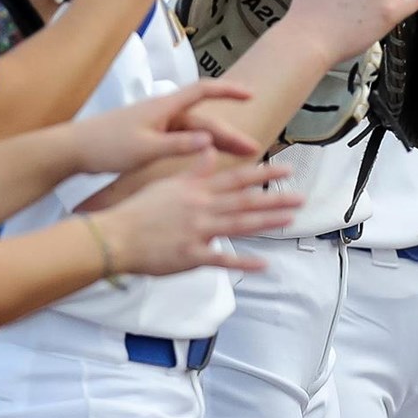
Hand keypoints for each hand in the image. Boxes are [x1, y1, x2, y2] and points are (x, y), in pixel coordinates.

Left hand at [66, 80, 260, 173]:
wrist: (75, 149)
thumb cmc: (106, 146)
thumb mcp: (145, 149)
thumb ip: (178, 145)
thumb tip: (209, 141)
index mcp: (163, 108)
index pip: (203, 91)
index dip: (228, 91)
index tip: (250, 95)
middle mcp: (163, 112)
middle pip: (204, 118)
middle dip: (229, 133)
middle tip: (252, 150)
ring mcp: (157, 125)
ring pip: (195, 132)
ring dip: (216, 143)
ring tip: (239, 158)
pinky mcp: (150, 137)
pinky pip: (183, 140)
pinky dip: (199, 149)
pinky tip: (209, 162)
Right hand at [94, 155, 302, 274]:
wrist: (116, 235)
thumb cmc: (138, 210)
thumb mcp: (167, 184)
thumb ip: (193, 171)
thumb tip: (210, 153)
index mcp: (196, 190)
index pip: (235, 179)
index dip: (262, 174)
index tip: (284, 170)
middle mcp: (202, 208)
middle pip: (244, 202)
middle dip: (275, 198)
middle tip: (301, 197)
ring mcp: (198, 233)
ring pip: (239, 225)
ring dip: (267, 222)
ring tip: (291, 220)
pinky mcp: (191, 256)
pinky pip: (222, 260)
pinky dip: (244, 263)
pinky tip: (264, 264)